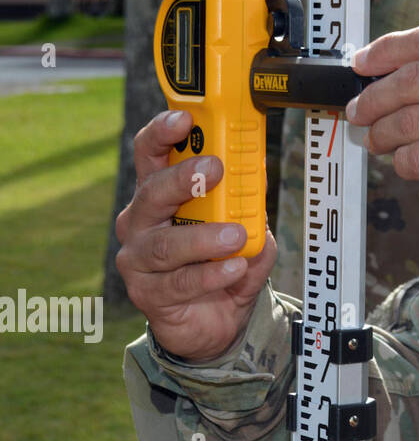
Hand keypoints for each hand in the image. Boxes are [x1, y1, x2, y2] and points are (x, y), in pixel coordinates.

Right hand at [115, 110, 275, 362]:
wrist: (214, 320)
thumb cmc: (220, 261)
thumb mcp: (244, 227)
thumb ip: (249, 206)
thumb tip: (259, 184)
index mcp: (161, 192)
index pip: (151, 154)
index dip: (162, 133)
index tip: (184, 120)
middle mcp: (141, 221)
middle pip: (151, 193)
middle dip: (182, 179)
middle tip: (213, 170)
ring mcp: (138, 259)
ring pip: (164, 243)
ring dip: (203, 237)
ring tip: (235, 236)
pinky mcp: (147, 293)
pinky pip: (177, 282)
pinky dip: (211, 274)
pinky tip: (234, 269)